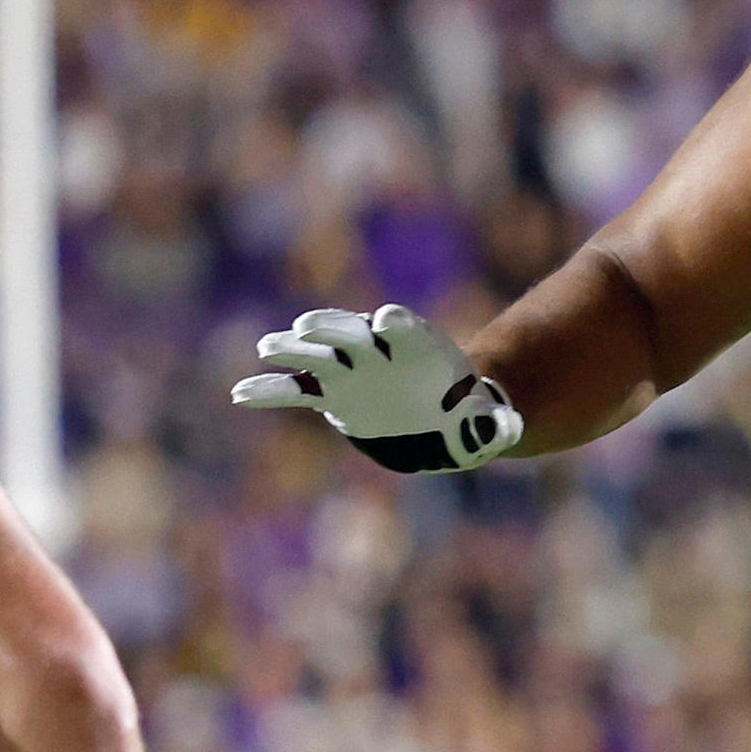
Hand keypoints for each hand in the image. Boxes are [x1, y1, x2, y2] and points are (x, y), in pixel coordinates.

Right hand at [233, 303, 524, 473]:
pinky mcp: (332, 396)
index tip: (386, 321)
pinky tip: (241, 393)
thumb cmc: (471, 415)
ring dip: (292, 351)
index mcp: (417, 350)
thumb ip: (495, 425)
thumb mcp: (491, 424)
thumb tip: (509, 431)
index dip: (395, 324)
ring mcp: (350, 372)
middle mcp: (379, 354)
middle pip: (351, 334)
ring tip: (268, 349)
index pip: (403, 328)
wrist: (444, 414)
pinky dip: (270, 391)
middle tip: (308, 329)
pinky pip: (296, 392)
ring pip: (316, 357)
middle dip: (332, 329)